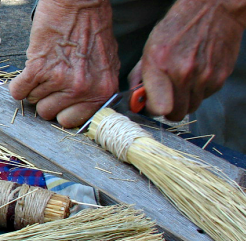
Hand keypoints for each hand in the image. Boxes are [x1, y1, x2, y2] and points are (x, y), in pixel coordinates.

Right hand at [9, 0, 119, 127]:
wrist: (79, 3)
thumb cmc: (93, 26)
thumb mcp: (106, 63)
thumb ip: (95, 89)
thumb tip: (81, 108)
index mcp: (101, 91)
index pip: (71, 122)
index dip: (62, 110)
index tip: (59, 102)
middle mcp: (81, 89)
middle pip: (48, 114)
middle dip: (46, 100)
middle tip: (51, 82)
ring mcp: (59, 80)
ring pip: (33, 101)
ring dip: (34, 86)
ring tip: (46, 67)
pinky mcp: (38, 68)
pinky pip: (18, 91)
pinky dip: (18, 85)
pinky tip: (29, 72)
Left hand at [137, 0, 245, 120]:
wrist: (213, 11)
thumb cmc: (177, 28)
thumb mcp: (149, 48)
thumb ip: (141, 75)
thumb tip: (135, 97)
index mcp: (160, 65)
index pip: (158, 108)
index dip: (154, 110)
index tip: (152, 105)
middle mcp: (183, 73)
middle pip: (176, 113)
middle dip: (169, 109)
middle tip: (167, 98)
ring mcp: (205, 76)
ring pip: (192, 107)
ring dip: (185, 100)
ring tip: (182, 82)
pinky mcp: (220, 77)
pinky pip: (206, 96)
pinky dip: (200, 90)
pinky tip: (197, 74)